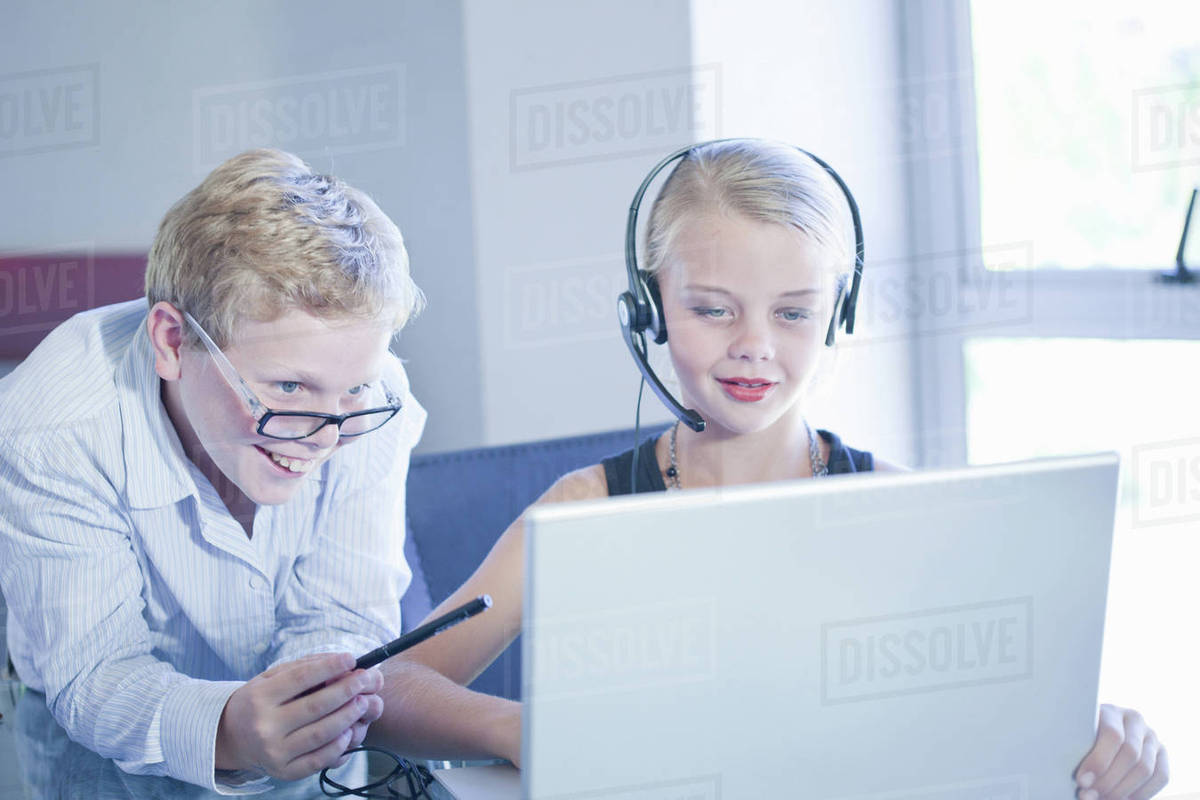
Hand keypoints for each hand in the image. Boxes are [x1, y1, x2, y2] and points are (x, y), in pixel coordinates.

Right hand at [215, 652, 384, 780]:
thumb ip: (304, 667)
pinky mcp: (285, 771)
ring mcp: (275, 751)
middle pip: (316, 706)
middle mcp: (265, 726)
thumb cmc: (259, 701)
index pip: (301, 678)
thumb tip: (341, 661)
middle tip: (365, 679)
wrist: (231, 737)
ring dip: (349, 716)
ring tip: (362, 703)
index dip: (329, 667)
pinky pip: (319, 760)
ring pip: (322, 734)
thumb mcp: (271, 678)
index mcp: (260, 698)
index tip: (351, 658)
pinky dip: (339, 746)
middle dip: (347, 690)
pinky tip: (349, 731)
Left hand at [1074, 704, 1168, 799]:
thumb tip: (1069, 770)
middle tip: (1089, 796)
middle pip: (1131, 754)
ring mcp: (1151, 736)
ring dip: (1123, 790)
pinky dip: (1142, 793)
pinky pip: (1161, 776)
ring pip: (1146, 768)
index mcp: (1111, 711)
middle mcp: (1135, 720)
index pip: (1112, 736)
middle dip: (1109, 781)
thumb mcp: (1073, 733)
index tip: (1081, 781)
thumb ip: (1075, 745)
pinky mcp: (1162, 753)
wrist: (1095, 733)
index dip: (1098, 762)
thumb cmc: (1077, 736)